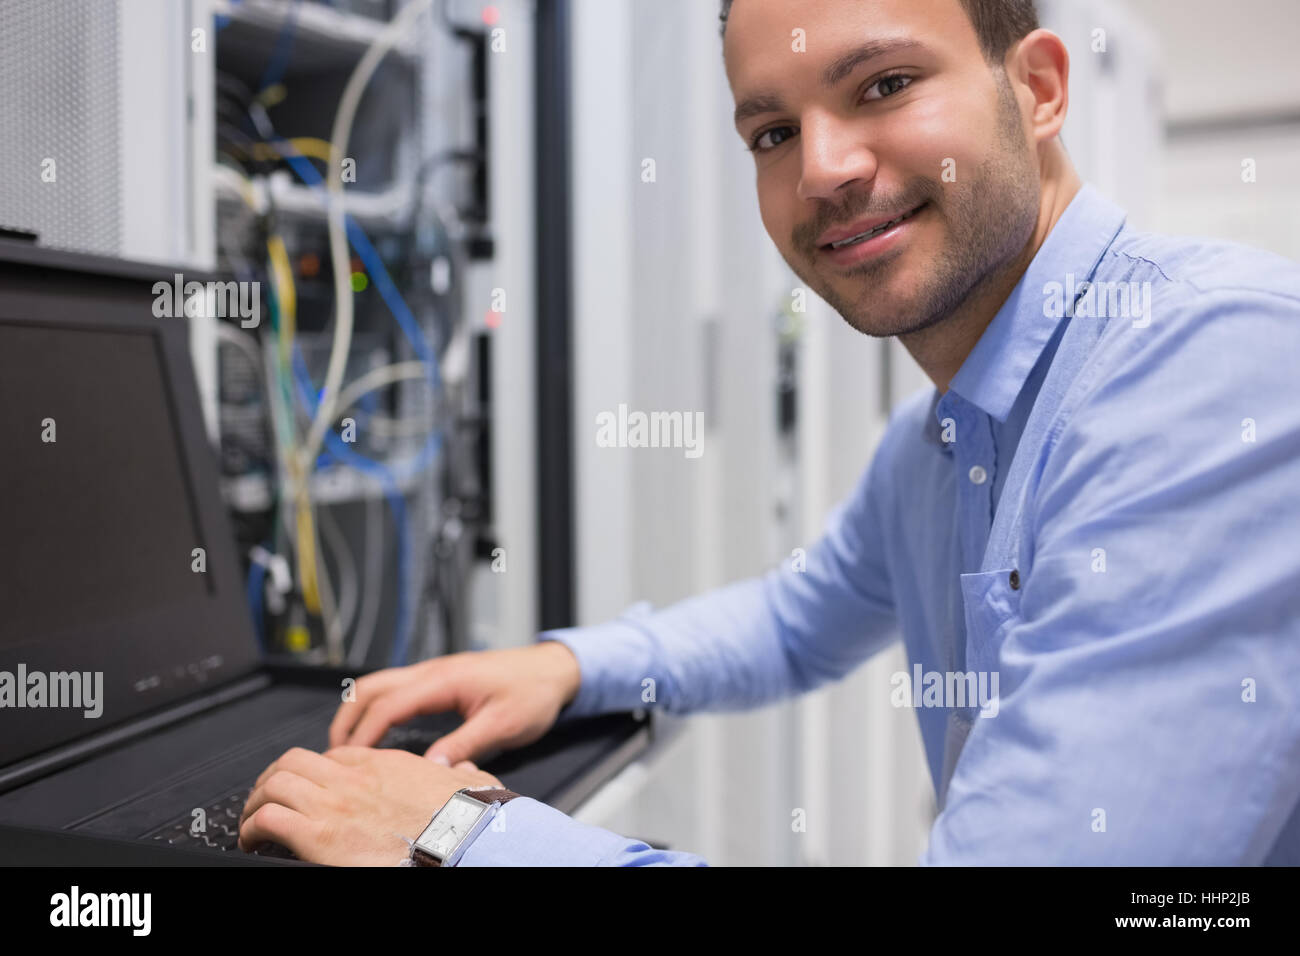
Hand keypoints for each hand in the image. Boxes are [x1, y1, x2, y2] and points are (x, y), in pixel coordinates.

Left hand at [238, 746, 503, 865]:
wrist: (460, 840)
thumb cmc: (464, 819)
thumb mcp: (470, 782)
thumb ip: (463, 770)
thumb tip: (466, 768)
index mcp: (384, 764)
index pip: (336, 754)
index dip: (317, 768)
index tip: (312, 785)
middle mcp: (353, 779)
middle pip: (294, 761)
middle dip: (274, 776)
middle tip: (266, 795)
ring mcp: (333, 804)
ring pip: (273, 783)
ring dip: (255, 801)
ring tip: (250, 820)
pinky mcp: (317, 834)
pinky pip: (267, 818)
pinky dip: (251, 827)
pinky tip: (252, 839)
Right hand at [328, 643, 581, 764]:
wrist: (554, 669)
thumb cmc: (533, 692)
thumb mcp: (502, 726)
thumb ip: (464, 747)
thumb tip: (429, 769)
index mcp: (444, 680)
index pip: (389, 704)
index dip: (364, 733)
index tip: (349, 758)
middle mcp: (434, 671)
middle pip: (372, 688)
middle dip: (347, 719)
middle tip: (334, 753)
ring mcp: (435, 671)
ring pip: (381, 684)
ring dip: (358, 711)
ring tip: (348, 744)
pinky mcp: (440, 678)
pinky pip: (397, 688)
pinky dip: (377, 707)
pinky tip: (378, 730)